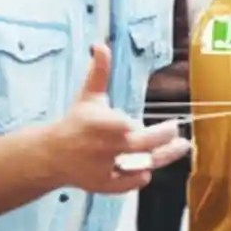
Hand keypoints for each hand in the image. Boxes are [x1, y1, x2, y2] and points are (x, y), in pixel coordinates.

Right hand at [47, 45, 191, 192]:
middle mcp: (101, 147)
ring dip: (162, 157)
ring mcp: (103, 168)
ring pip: (140, 165)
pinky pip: (130, 183)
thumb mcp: (89, 96)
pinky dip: (141, 176)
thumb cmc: (76, 122)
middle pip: (141, 145)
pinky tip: (150, 166)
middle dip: (164, 139)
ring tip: (180, 146)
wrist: (50, 155)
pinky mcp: (103, 185)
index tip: (168, 123)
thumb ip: (99, 72)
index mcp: (99, 124)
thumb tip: (100, 45)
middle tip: (177, 132)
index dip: (142, 126)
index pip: (127, 126)